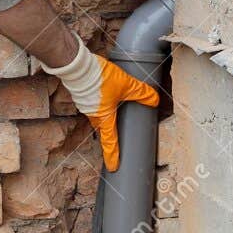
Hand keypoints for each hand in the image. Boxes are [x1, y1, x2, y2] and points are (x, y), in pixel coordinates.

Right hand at [38, 35, 158, 170]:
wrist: (78, 66)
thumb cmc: (100, 79)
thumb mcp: (126, 85)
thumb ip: (141, 93)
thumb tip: (154, 99)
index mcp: (105, 118)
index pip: (110, 141)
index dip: (112, 155)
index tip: (113, 166)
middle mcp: (93, 115)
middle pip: (103, 128)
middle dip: (109, 131)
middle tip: (116, 134)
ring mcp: (85, 105)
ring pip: (96, 115)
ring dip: (104, 114)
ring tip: (113, 108)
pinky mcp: (81, 95)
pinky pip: (92, 104)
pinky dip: (98, 102)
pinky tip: (103, 93)